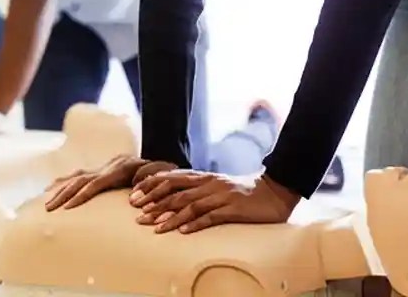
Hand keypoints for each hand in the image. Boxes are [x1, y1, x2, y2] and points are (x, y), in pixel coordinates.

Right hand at [44, 155, 177, 209]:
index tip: (67, 208)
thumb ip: (149, 177)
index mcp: (118, 169)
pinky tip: (51, 188)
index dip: (80, 195)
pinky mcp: (101, 171)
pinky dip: (64, 182)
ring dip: (59, 190)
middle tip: (48, 209)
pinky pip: (78, 176)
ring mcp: (102, 168)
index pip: (94, 184)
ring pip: (75, 178)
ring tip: (46, 201)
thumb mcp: (159, 173)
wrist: (159, 157)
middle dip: (62, 195)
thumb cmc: (161, 172)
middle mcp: (106, 167)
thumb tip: (135, 189)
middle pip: (79, 181)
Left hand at [132, 171, 300, 233]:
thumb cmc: (242, 190)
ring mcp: (220, 196)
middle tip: (137, 215)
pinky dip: (195, 224)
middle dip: (154, 204)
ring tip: (155, 227)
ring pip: (190, 206)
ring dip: (170, 217)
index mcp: (202, 177)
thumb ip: (195, 187)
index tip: (133, 196)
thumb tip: (170, 195)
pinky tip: (183, 231)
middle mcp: (208, 184)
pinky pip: (211, 217)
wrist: (273, 191)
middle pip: (175, 192)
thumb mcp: (215, 184)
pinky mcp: (232, 209)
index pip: (170, 179)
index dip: (150, 187)